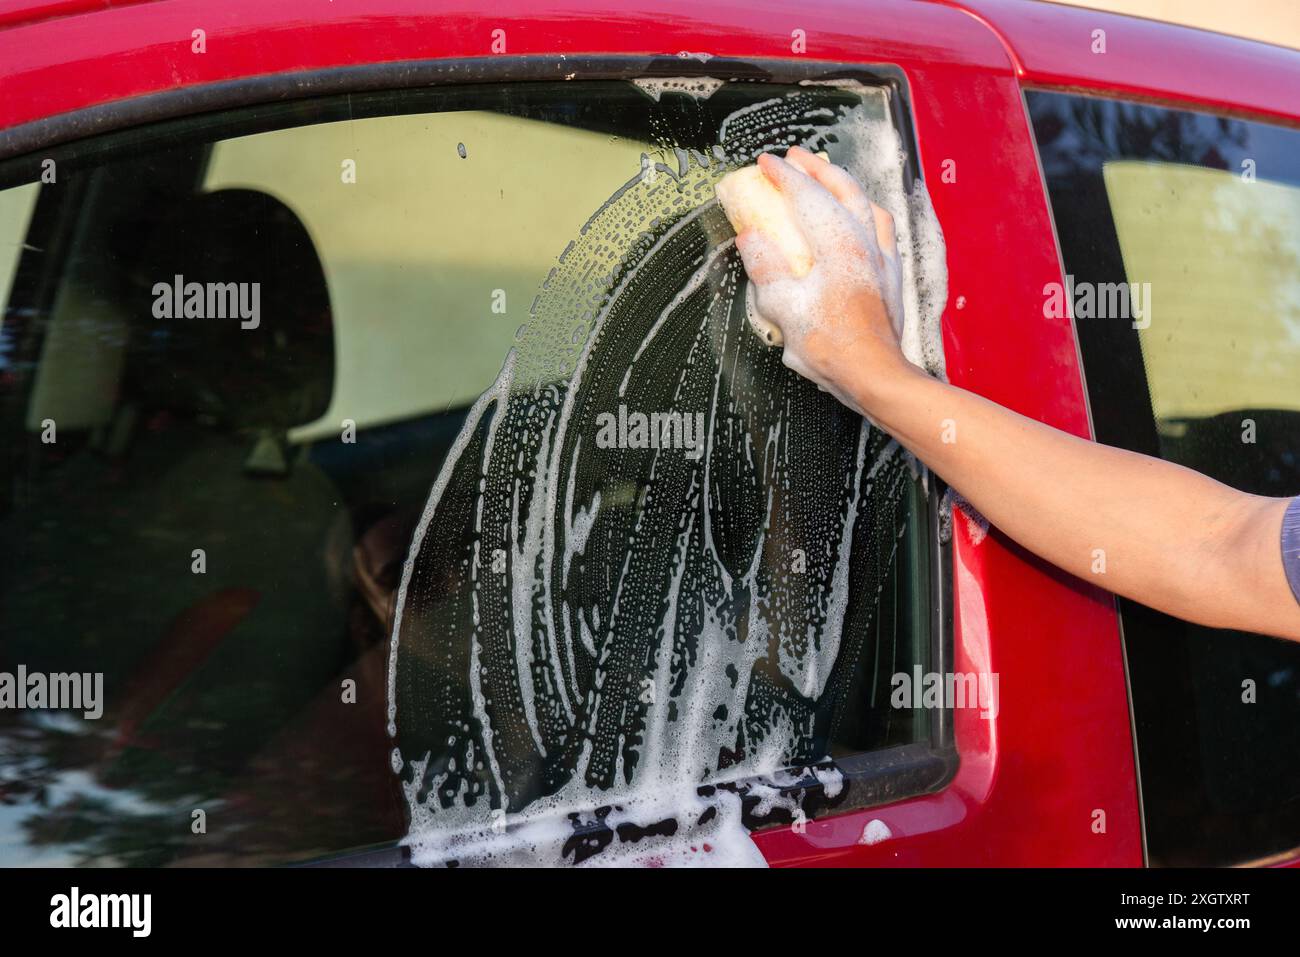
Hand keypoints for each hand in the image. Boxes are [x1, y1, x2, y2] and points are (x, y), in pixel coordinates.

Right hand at [734, 146, 911, 413]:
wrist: (873, 373)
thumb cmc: (829, 344)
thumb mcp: (782, 307)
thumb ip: (765, 267)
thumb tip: (751, 237)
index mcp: (836, 243)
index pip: (807, 194)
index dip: (783, 175)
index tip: (766, 163)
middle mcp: (863, 241)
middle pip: (842, 189)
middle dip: (816, 168)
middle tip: (796, 157)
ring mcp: (881, 257)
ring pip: (866, 203)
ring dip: (844, 184)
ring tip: (829, 178)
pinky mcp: (890, 275)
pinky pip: (883, 228)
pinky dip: (868, 211)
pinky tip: (864, 216)